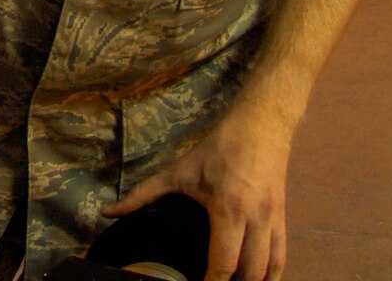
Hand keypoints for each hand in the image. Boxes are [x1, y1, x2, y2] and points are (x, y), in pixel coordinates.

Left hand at [101, 107, 293, 280]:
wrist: (261, 125)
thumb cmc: (218, 148)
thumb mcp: (178, 171)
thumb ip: (142, 195)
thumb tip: (108, 213)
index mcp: (227, 208)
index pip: (222, 262)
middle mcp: (255, 219)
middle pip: (249, 273)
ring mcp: (273, 220)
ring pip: (270, 269)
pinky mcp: (283, 219)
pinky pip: (282, 257)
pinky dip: (272, 275)